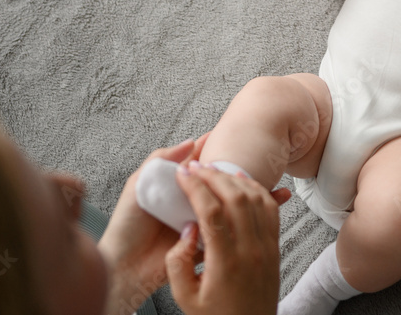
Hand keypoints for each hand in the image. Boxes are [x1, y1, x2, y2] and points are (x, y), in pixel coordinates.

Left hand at [98, 137, 291, 313]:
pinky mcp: (208, 239)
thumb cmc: (128, 226)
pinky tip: (268, 208)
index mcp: (176, 185)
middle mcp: (191, 201)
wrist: (126, 267)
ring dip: (251, 192)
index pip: (201, 162)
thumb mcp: (139, 186)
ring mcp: (201, 220)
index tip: (238, 134)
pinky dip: (251, 218)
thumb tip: (190, 142)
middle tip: (262, 158)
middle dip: (240, 170)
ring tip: (273, 181)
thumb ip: (160, 161)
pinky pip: (231, 227)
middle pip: (220, 181)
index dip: (217, 148)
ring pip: (230, 202)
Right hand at [166, 164, 279, 314]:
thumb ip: (178, 263)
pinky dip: (257, 190)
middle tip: (195, 166)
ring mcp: (267, 248)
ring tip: (214, 170)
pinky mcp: (275, 248)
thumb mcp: (184, 299)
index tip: (182, 174)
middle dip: (213, 175)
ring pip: (256, 198)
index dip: (196, 187)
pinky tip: (241, 183)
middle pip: (236, 197)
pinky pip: (270, 209)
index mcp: (226, 263)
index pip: (212, 211)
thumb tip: (186, 229)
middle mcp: (251, 251)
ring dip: (235, 178)